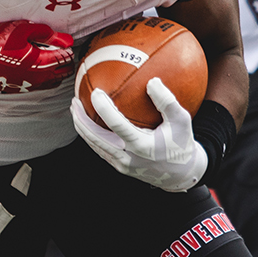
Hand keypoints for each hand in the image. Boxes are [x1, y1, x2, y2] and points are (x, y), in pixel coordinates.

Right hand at [0, 20, 74, 92]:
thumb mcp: (22, 30)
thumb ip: (47, 34)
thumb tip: (66, 39)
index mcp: (42, 63)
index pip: (67, 59)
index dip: (68, 49)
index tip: (62, 42)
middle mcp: (39, 78)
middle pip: (64, 73)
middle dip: (65, 61)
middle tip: (58, 49)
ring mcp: (30, 86)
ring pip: (54, 81)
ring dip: (56, 70)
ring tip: (48, 56)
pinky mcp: (21, 89)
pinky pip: (41, 85)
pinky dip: (44, 76)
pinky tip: (35, 65)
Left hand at [70, 78, 208, 192]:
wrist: (181, 175)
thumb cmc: (181, 143)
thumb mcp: (181, 121)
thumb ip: (167, 102)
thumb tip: (151, 82)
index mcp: (142, 146)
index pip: (116, 125)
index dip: (103, 108)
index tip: (96, 92)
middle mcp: (128, 157)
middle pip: (95, 138)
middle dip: (81, 120)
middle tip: (75, 101)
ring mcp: (122, 164)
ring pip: (94, 145)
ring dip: (82, 128)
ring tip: (76, 110)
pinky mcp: (119, 167)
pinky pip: (100, 150)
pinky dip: (91, 136)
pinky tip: (88, 123)